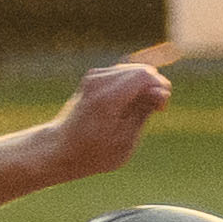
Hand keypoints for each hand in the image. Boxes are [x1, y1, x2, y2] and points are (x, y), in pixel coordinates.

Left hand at [44, 61, 171, 181]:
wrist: (60, 148)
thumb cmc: (94, 152)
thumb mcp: (125, 140)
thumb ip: (144, 111)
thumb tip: (162, 90)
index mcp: (107, 99)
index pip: (145, 75)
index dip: (160, 88)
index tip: (160, 109)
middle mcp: (98, 82)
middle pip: (142, 70)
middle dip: (153, 87)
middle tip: (152, 111)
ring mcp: (93, 77)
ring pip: (134, 70)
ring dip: (142, 87)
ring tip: (136, 112)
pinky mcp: (92, 76)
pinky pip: (124, 73)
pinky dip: (131, 86)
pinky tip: (126, 106)